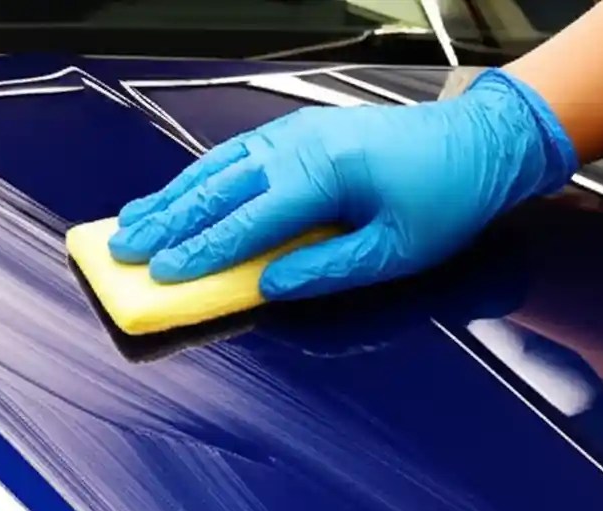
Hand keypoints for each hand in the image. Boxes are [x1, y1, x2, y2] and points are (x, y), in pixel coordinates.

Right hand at [108, 69, 577, 299]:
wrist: (480, 140)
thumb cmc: (446, 197)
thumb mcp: (396, 252)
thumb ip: (328, 270)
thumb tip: (269, 286)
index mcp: (324, 175)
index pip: (245, 221)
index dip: (199, 251)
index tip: (161, 273)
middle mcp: (298, 145)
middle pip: (217, 188)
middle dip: (166, 222)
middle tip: (123, 249)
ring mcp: (294, 132)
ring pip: (216, 166)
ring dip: (171, 197)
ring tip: (132, 222)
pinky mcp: (297, 131)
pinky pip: (233, 153)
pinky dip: (197, 176)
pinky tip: (175, 193)